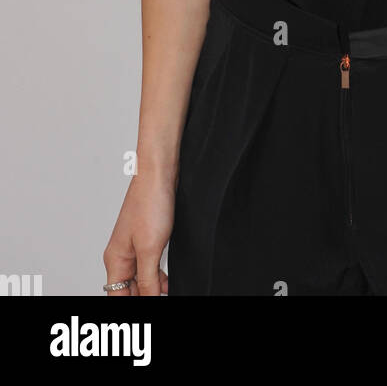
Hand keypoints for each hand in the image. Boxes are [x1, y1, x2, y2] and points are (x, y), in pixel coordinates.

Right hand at [103, 172, 174, 296]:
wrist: (160, 172)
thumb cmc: (150, 202)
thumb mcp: (150, 249)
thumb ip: (147, 280)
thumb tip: (148, 301)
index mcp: (115, 260)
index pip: (117, 298)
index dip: (131, 307)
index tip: (142, 319)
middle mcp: (122, 255)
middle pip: (128, 291)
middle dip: (142, 298)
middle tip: (159, 299)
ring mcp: (135, 246)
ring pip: (140, 279)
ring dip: (151, 289)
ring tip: (165, 293)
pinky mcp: (149, 238)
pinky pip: (150, 265)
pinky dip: (157, 276)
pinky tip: (167, 281)